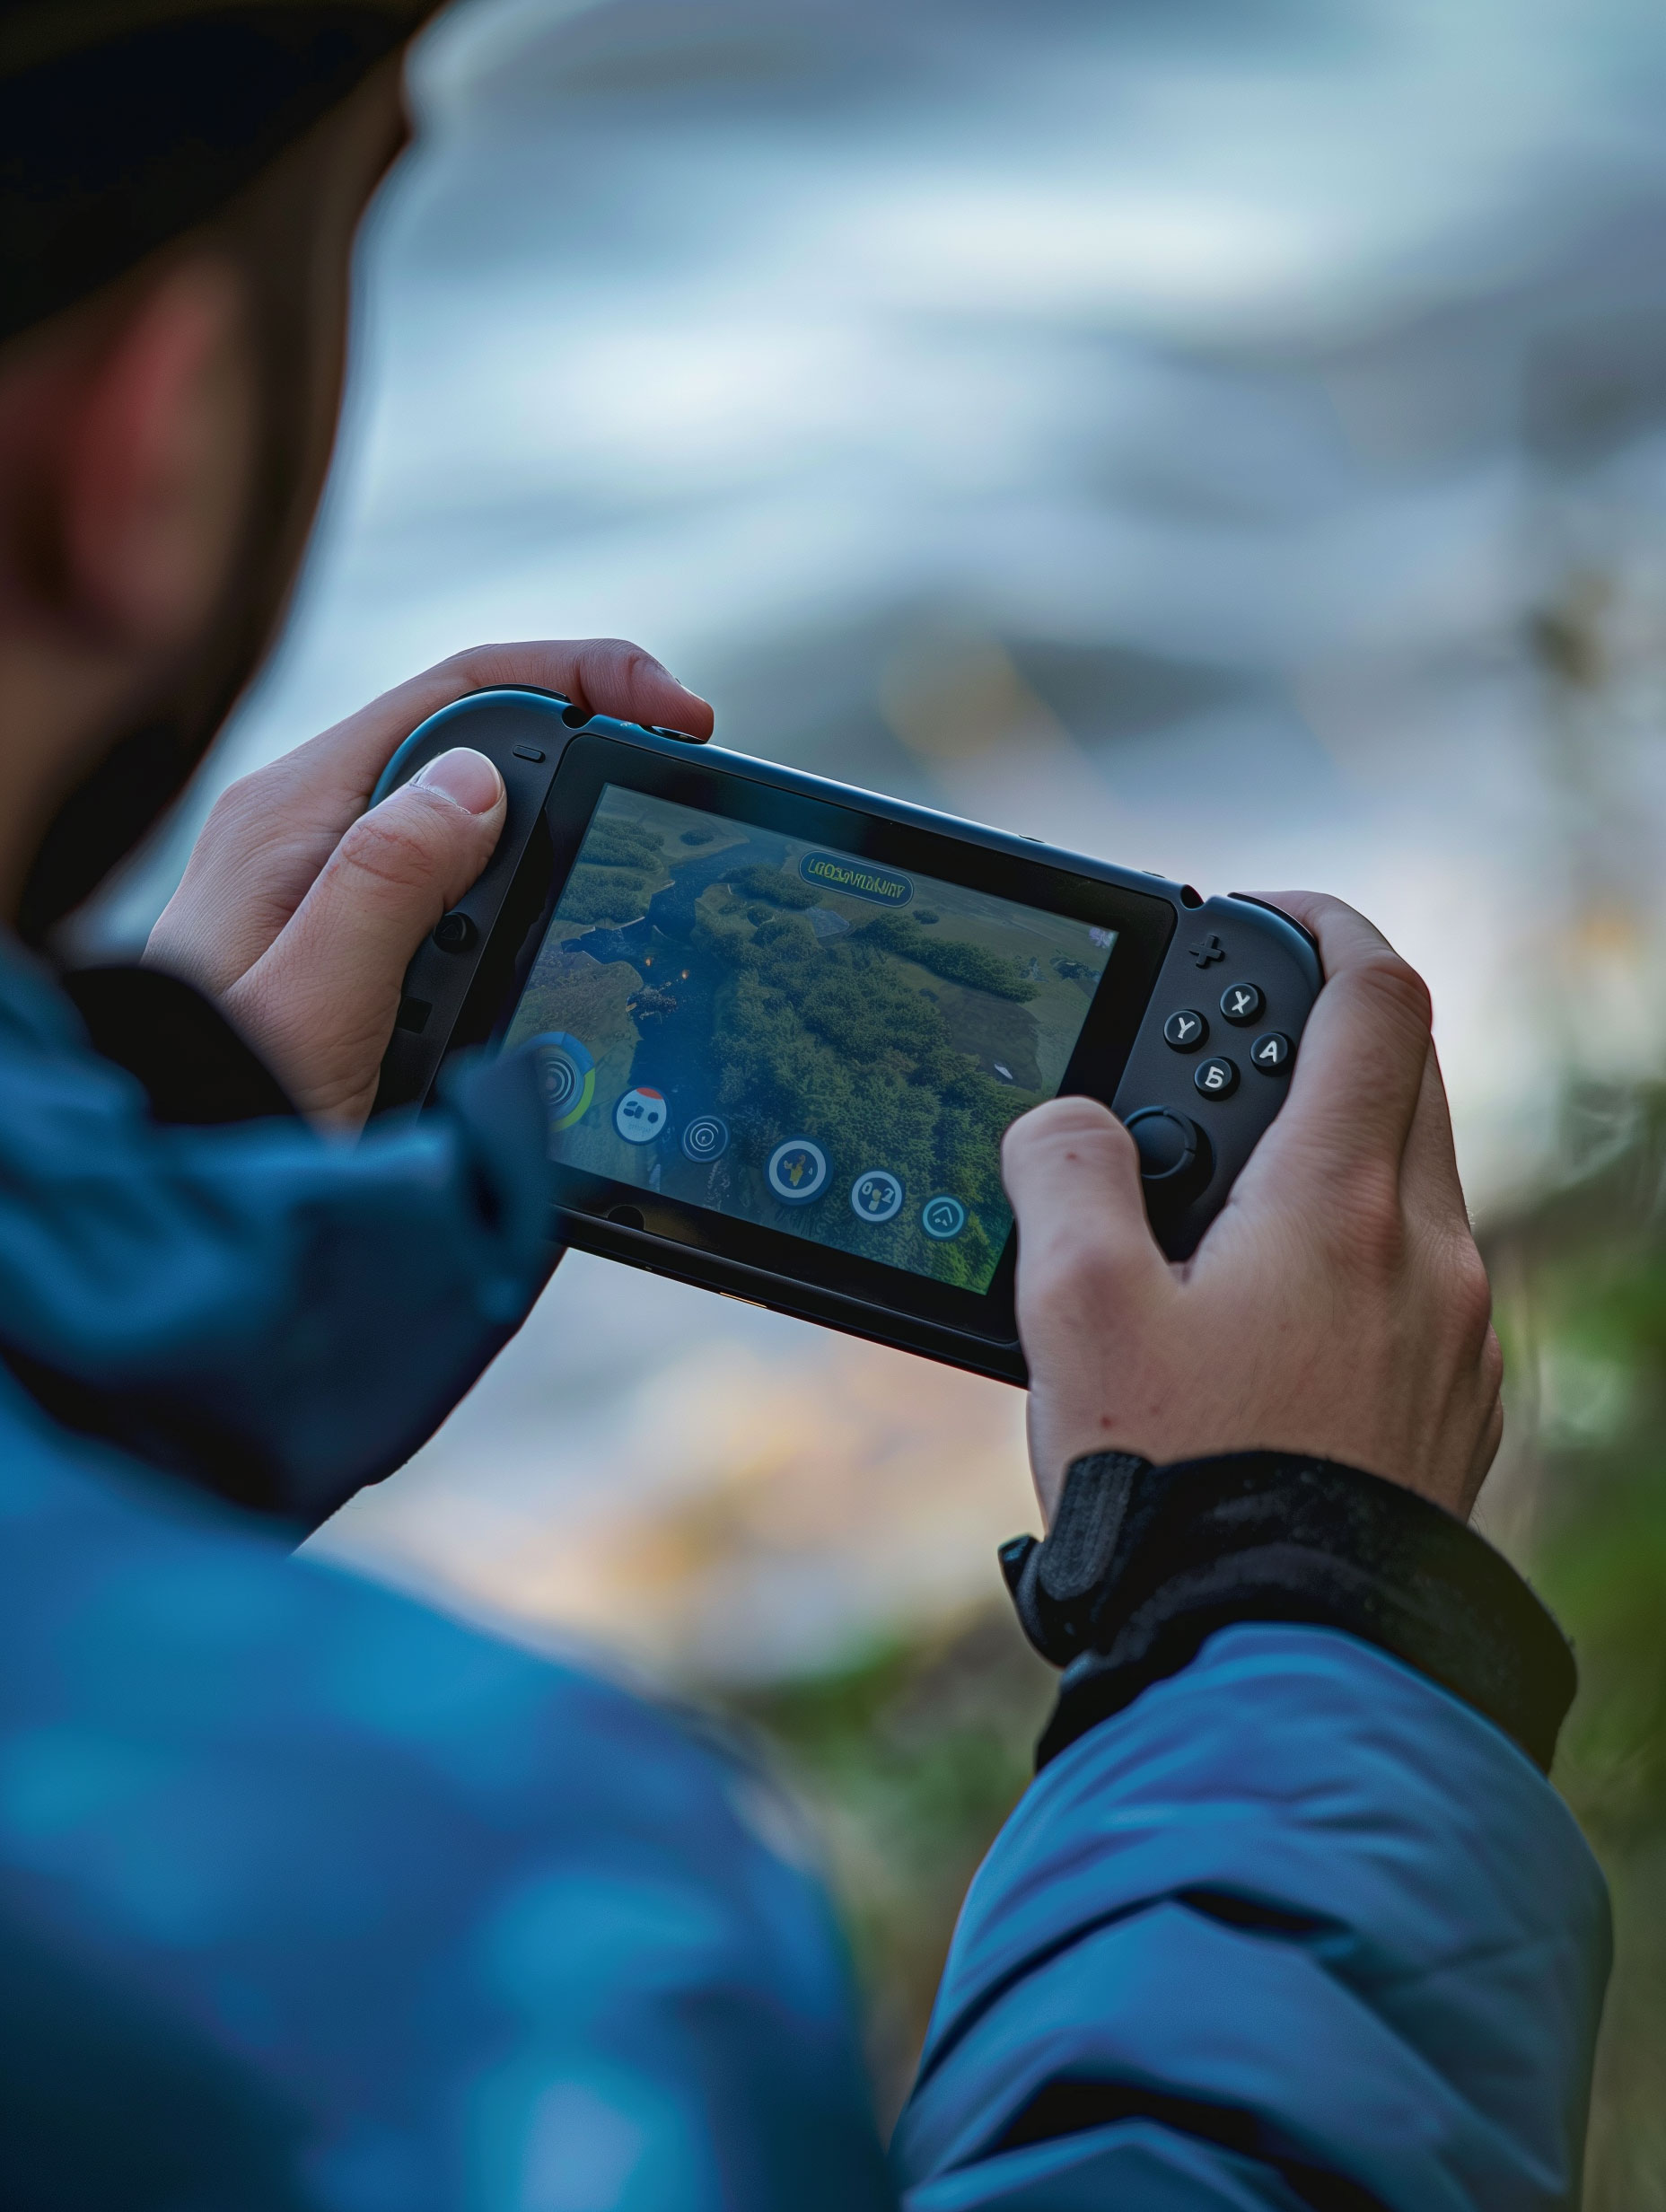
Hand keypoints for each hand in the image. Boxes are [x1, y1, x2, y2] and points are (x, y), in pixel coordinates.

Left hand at [146, 639, 711, 1126]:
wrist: (180, 1200)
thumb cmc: (219, 1113)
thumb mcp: (311, 1004)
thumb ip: (386, 881)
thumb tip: (478, 782)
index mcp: (298, 813)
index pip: (463, 689)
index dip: (584, 680)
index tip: (677, 716)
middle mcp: (314, 830)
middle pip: (482, 744)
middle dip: (588, 755)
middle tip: (678, 791)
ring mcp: (335, 886)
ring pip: (479, 825)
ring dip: (558, 845)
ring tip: (632, 879)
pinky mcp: (359, 944)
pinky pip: (463, 893)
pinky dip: (525, 907)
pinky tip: (562, 945)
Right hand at [1002, 893, 1500, 1524]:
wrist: (1280, 1659)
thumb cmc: (1179, 1482)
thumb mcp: (1074, 1310)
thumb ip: (1065, 1177)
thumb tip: (1065, 1122)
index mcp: (1339, 1206)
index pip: (1376, 999)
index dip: (1323, 929)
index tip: (1268, 917)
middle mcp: (1429, 1258)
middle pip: (1406, 1083)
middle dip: (1319, 1048)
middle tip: (1223, 1072)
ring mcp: (1460, 1340)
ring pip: (1415, 1189)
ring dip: (1334, 1162)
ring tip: (1221, 1219)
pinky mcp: (1459, 1412)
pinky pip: (1421, 1288)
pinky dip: (1357, 1259)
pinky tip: (1269, 1327)